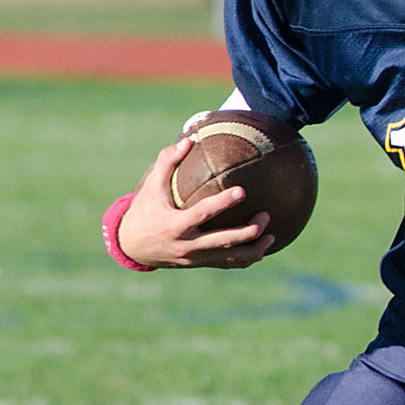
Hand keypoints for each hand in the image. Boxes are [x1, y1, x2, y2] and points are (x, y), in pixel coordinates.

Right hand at [113, 138, 273, 268]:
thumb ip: (167, 162)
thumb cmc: (144, 211)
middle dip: (249, 231)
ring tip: (272, 235)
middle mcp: (187, 245)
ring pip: (230, 257)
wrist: (132, 246)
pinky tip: (262, 248)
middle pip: (224, 241)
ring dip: (254, 248)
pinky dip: (246, 259)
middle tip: (266, 215)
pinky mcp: (200, 263)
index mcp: (175, 225)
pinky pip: (228, 264)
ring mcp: (195, 258)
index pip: (203, 214)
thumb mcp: (150, 187)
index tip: (243, 191)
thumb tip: (188, 140)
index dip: (223, 203)